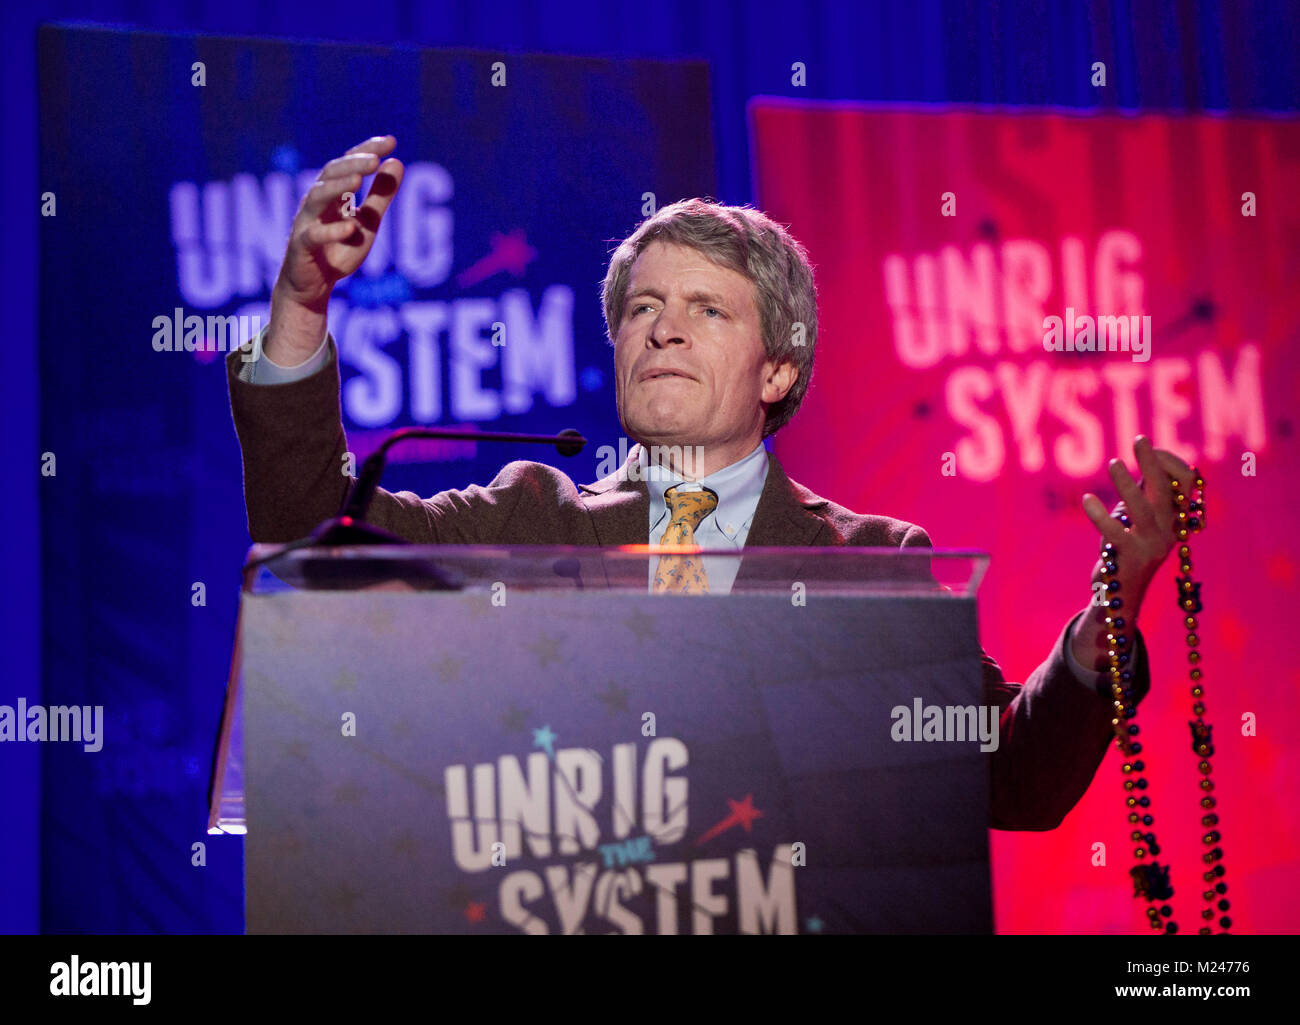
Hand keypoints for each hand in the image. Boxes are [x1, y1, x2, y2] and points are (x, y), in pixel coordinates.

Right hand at [265, 136, 403, 364]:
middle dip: (352, 164)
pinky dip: (332, 231)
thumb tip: (397, 162)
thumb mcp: (368, 223)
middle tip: (375, 159)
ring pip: (316, 197)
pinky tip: (351, 227)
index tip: (391, 141)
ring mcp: (306, 222)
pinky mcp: (301, 246)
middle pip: (330, 174)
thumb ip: (380, 196)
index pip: (348, 163)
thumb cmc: (338, 251)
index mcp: (333, 193)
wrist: (313, 286)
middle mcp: (316, 202)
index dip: (367, 149)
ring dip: (337, 187)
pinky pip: (314, 235)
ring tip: (359, 180)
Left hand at [1071, 435, 1193, 668]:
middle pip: (1165, 491)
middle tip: (1139, 439)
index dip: (1169, 463)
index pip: (1186, 485)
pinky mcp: (1129, 558)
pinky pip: (1114, 531)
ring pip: (1143, 508)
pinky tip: (1086, 499)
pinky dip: (1099, 514)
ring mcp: (1151, 546)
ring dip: (1127, 483)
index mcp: (1176, 520)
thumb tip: (1147, 463)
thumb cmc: (1126, 550)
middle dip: (1153, 462)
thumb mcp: (1139, 521)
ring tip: (1113, 463)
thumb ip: (1144, 496)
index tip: (1149, 448)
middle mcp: (1169, 532)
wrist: (1119, 594)